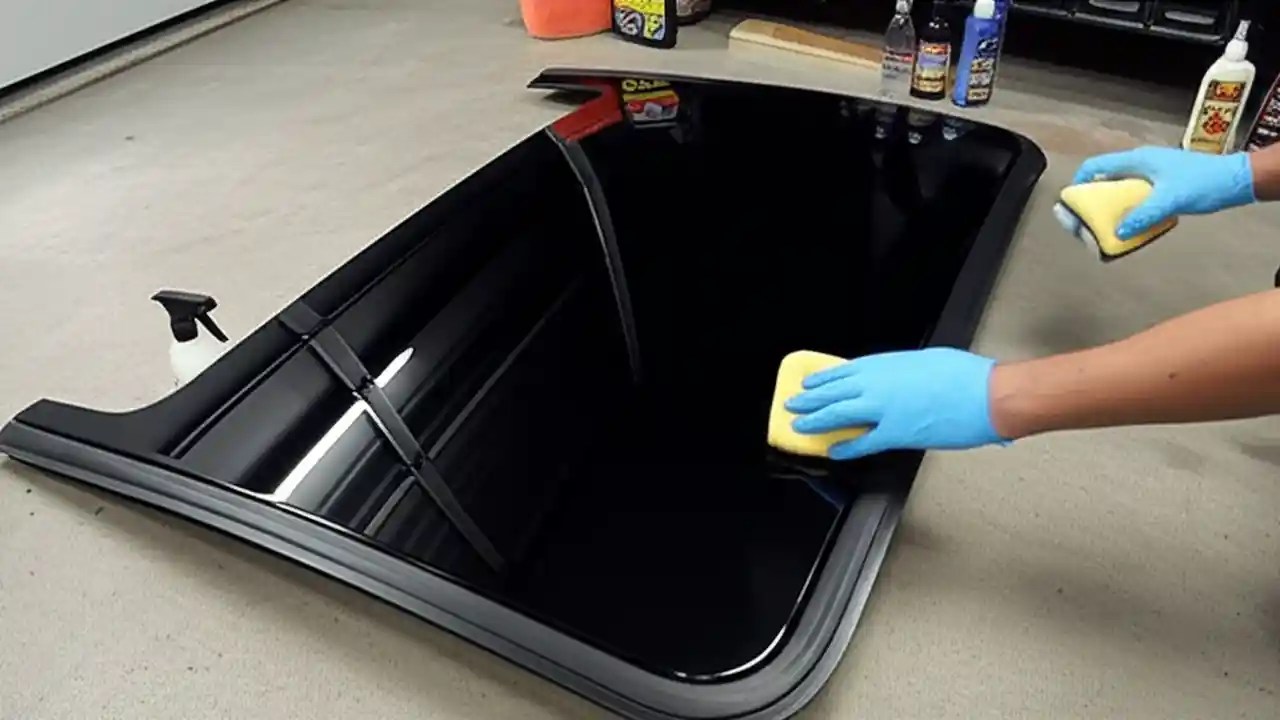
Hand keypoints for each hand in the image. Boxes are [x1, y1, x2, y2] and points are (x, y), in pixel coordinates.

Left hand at [784, 348, 1004, 460]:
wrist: (988, 395)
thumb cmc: (966, 376)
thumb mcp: (927, 360)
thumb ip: (903, 371)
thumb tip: (894, 378)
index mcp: (886, 364)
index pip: (843, 371)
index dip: (823, 379)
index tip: (809, 382)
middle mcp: (878, 384)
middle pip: (833, 393)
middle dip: (809, 400)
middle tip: (793, 405)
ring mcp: (883, 410)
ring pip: (838, 415)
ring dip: (816, 421)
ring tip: (799, 426)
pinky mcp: (895, 434)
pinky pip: (862, 442)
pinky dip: (846, 447)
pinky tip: (833, 450)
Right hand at [1071, 146, 1254, 239]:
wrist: (1235, 181)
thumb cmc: (1204, 182)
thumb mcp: (1170, 199)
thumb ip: (1143, 215)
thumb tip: (1118, 231)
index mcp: (1137, 160)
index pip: (1096, 165)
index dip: (1079, 182)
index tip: (1071, 203)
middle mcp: (1141, 165)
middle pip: (1105, 180)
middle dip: (1093, 201)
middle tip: (1087, 222)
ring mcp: (1151, 175)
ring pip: (1120, 191)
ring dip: (1111, 209)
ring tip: (1106, 228)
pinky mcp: (1161, 186)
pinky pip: (1135, 198)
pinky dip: (1128, 212)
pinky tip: (1131, 227)